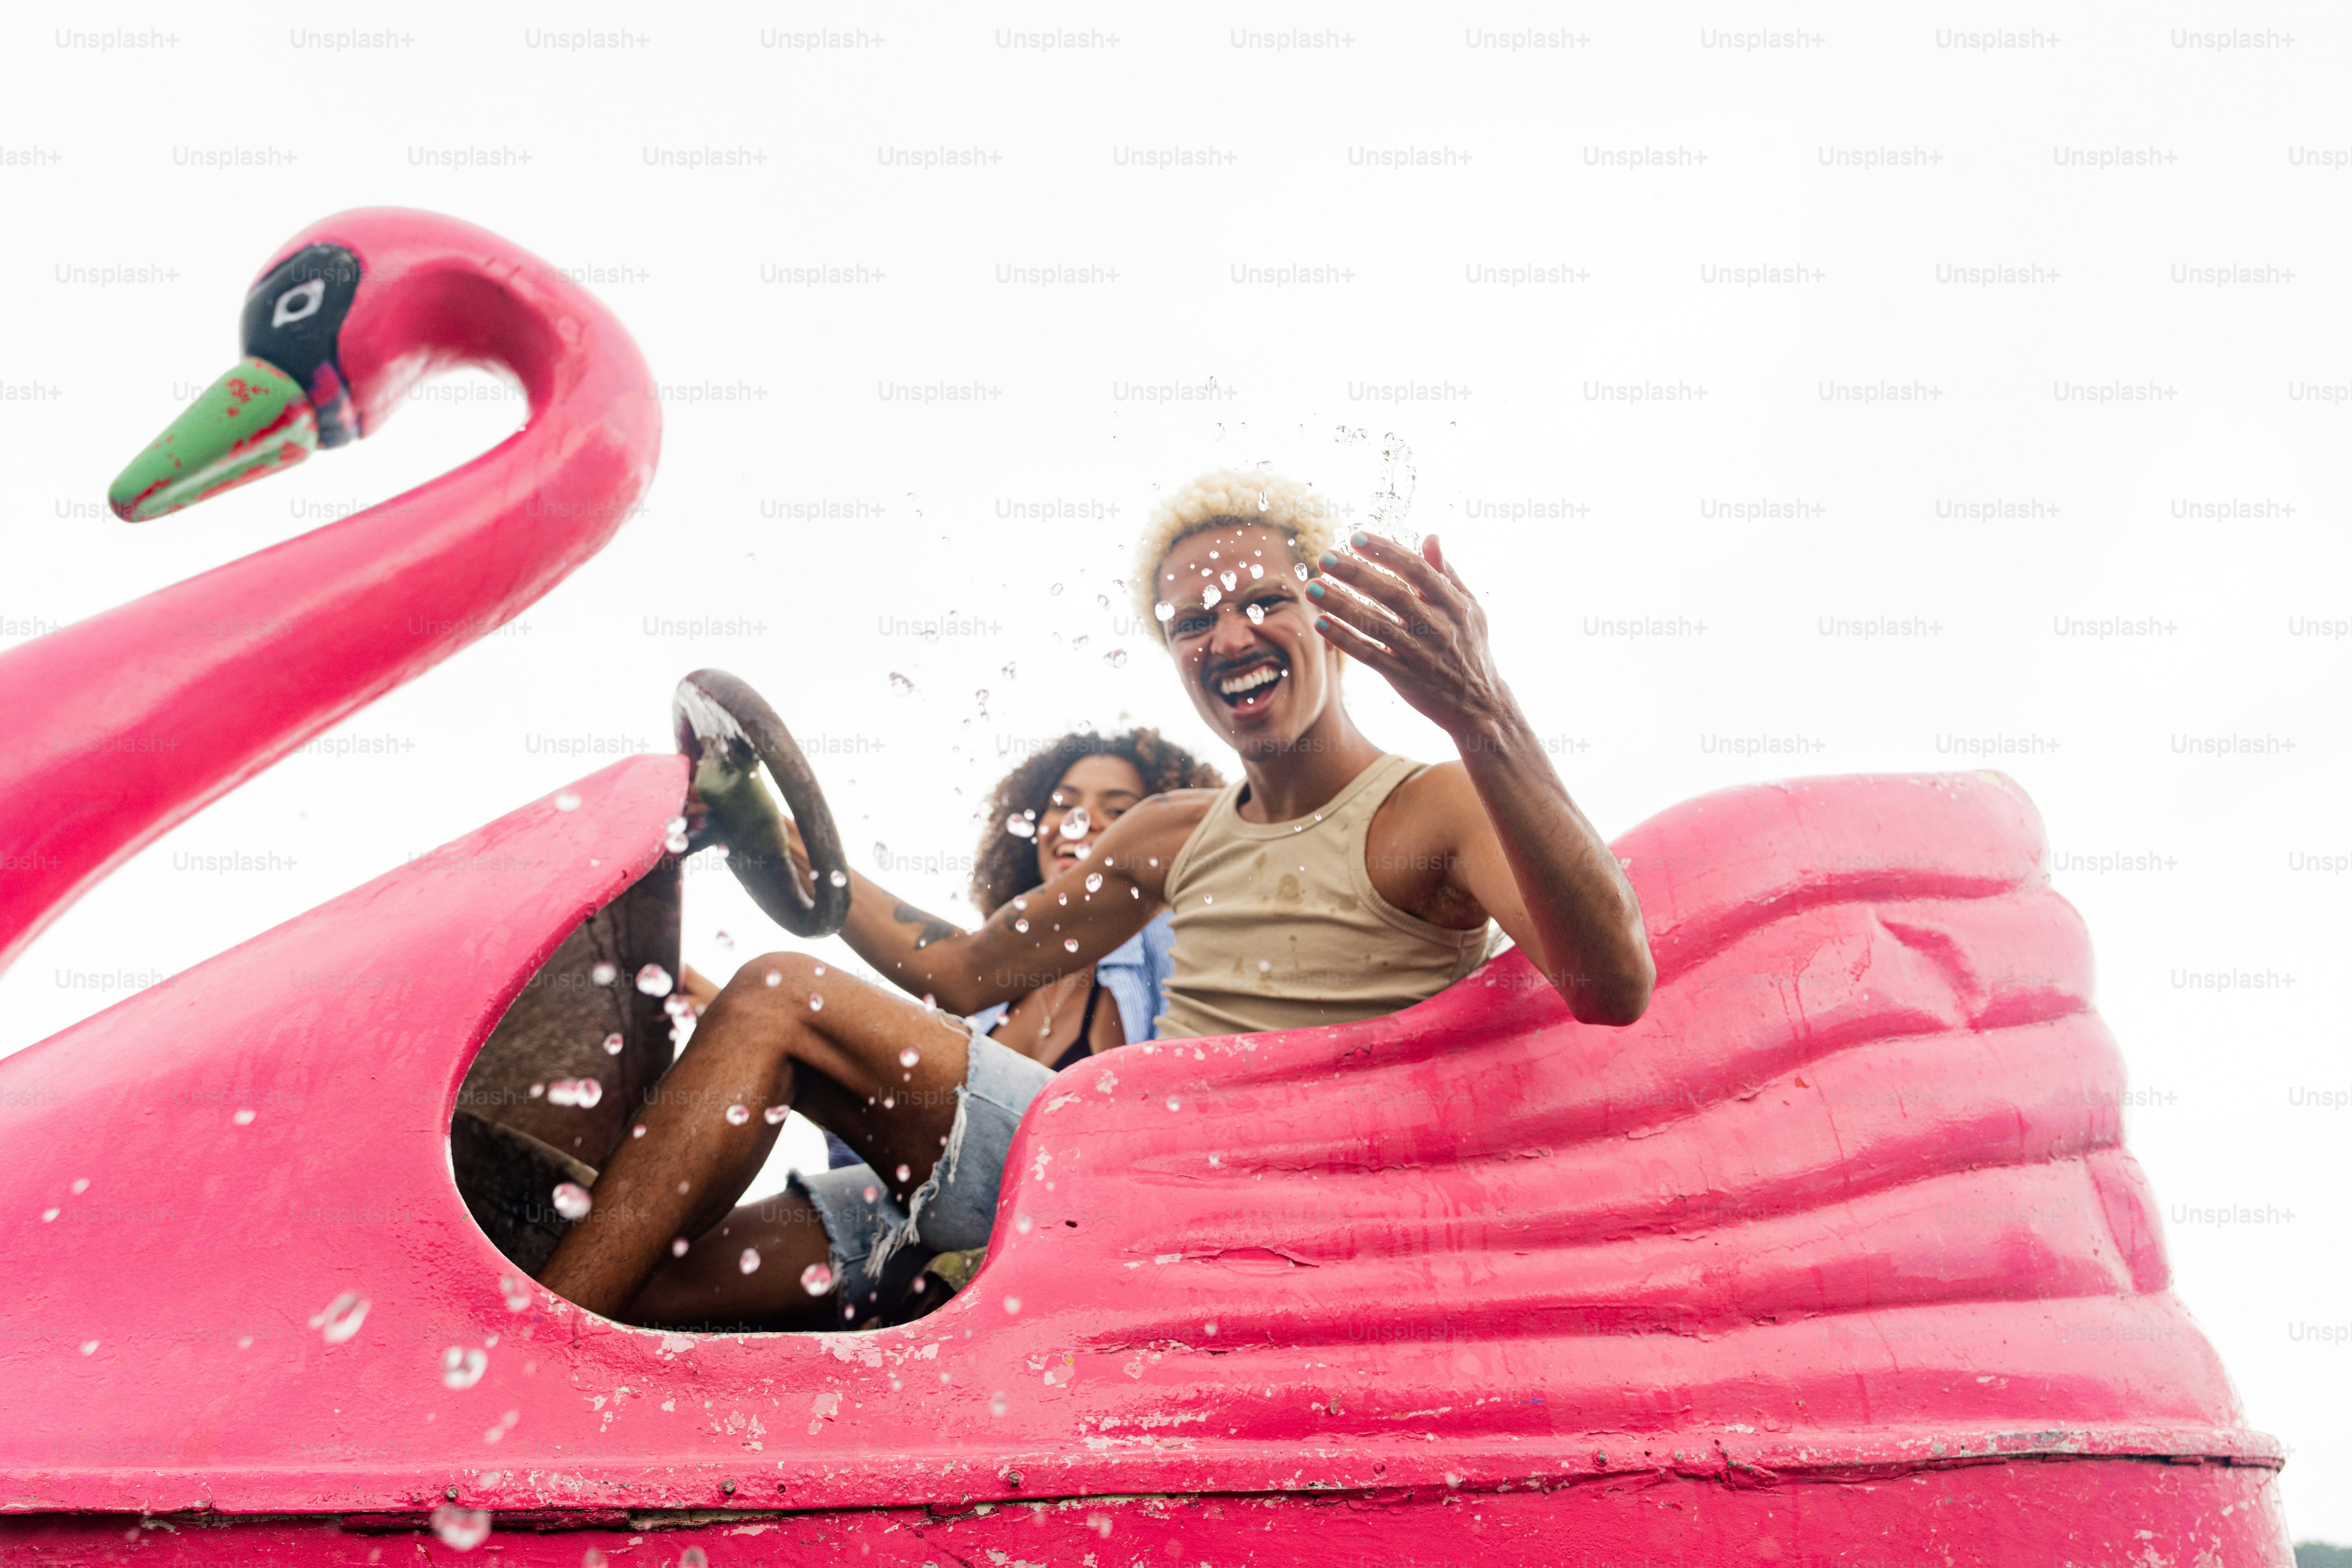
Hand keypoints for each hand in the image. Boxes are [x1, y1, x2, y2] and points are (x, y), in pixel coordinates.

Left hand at [1307, 532, 1509, 737]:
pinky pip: (1370, 656)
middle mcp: (1436, 626)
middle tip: (1325, 557)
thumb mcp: (1470, 608)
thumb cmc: (1471, 648)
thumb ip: (1447, 573)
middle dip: (1356, 573)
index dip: (1386, 551)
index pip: (1416, 570)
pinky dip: (1345, 639)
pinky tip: (1321, 623)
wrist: (1480, 704)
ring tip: (1312, 587)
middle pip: (1392, 594)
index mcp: (1452, 604)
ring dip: (1341, 605)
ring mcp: (1420, 654)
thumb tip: (1431, 537)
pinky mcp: (1405, 678)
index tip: (1356, 537)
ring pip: (1375, 625)